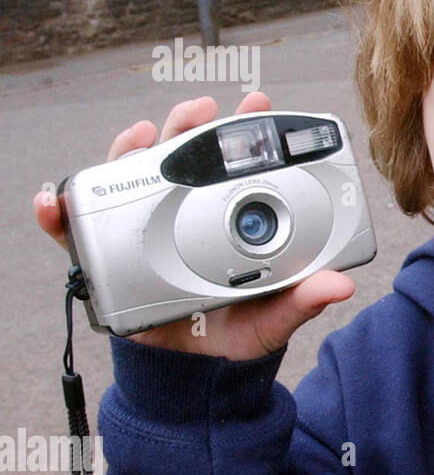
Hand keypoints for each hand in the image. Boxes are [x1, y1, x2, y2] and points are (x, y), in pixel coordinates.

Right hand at [33, 94, 354, 360]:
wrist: (192, 371)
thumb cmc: (235, 334)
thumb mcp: (271, 320)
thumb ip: (302, 301)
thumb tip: (340, 286)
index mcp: (229, 220)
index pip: (238, 165)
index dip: (245, 131)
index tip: (257, 103)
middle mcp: (186, 215)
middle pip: (183, 156)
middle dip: (188, 125)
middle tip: (200, 110)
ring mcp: (145, 231)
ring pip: (132, 177)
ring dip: (129, 150)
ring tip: (138, 136)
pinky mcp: (109, 258)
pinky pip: (77, 232)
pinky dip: (60, 213)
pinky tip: (53, 201)